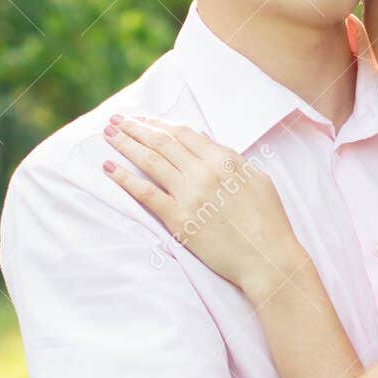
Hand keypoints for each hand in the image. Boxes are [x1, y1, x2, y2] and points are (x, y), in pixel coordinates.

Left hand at [101, 114, 300, 293]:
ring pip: (150, 161)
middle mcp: (204, 172)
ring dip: (126, 145)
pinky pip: (145, 193)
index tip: (144, 119)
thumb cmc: (269, 221)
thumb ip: (232, 158)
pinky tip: (109, 168)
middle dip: (136, 128)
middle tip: (117, 121)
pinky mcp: (179, 219)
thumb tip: (207, 142)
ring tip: (109, 135)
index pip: (183, 133)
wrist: (267, 258)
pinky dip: (125, 178)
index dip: (159, 123)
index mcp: (225, 159)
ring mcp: (189, 195)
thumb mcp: (257, 179)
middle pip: (162, 142)